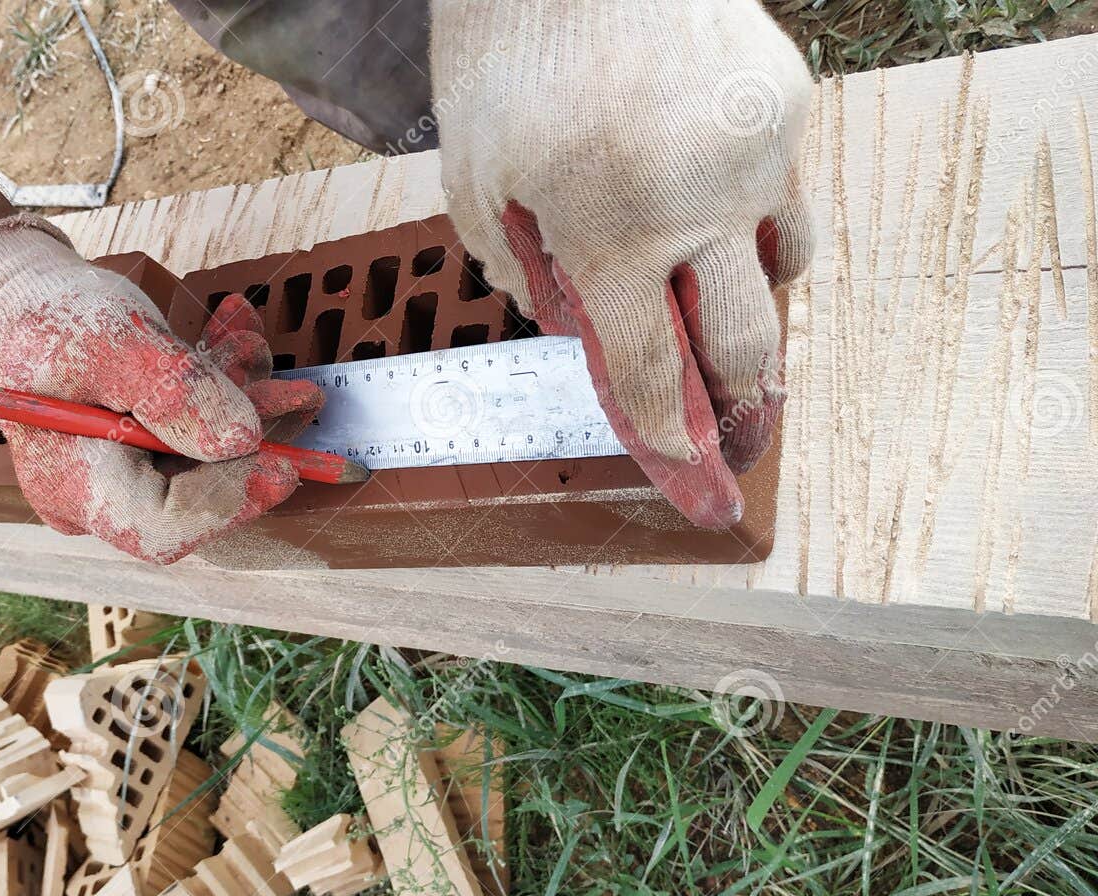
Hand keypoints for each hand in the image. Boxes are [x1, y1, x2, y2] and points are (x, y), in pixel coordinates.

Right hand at [0, 217, 322, 562]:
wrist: (22, 301)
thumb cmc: (51, 315)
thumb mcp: (112, 336)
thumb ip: (174, 389)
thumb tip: (244, 439)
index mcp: (72, 484)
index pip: (161, 525)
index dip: (230, 501)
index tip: (286, 465)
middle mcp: (96, 501)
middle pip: (194, 497)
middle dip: (251, 438)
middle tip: (296, 388)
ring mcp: (121, 483)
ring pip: (204, 463)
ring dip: (243, 403)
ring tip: (248, 341)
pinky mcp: (144, 457)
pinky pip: (197, 439)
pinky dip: (223, 392)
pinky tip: (234, 338)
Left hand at [431, 0, 814, 527]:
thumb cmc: (504, 50)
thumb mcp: (474, 177)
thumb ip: (516, 269)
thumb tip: (569, 323)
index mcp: (609, 229)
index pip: (651, 369)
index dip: (670, 437)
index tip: (692, 480)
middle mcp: (700, 200)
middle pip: (746, 344)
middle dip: (737, 398)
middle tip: (730, 423)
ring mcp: (757, 149)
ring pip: (787, 267)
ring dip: (754, 303)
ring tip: (713, 302)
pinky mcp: (785, 101)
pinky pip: (786, 188)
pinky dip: (753, 216)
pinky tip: (708, 202)